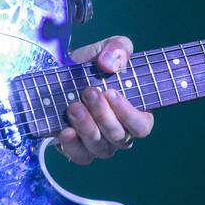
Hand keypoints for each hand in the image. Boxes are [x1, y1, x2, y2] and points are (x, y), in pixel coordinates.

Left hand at [56, 34, 153, 164]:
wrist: (62, 73)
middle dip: (103, 114)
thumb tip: (109, 64)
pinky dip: (71, 145)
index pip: (142, 126)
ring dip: (87, 127)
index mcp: (134, 113)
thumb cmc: (94, 64)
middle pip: (118, 136)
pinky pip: (79, 156)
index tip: (111, 93)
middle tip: (89, 92)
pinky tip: (64, 130)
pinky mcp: (78, 148)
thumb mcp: (108, 48)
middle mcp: (119, 133)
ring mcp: (99, 144)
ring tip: (74, 106)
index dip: (129, 114)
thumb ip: (118, 50)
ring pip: (99, 147)